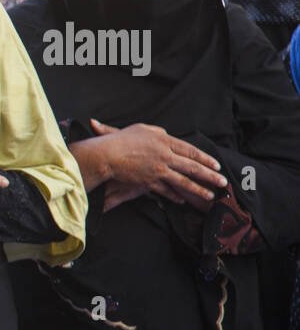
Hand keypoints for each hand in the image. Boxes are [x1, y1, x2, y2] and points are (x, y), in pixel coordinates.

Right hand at [89, 119, 223, 208]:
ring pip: (183, 181)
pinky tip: (182, 200)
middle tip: (223, 181)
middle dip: (210, 175)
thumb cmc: (121, 140)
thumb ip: (157, 133)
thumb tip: (165, 134)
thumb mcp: (142, 129)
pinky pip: (165, 190)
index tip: (216, 165)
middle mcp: (165, 156)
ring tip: (210, 195)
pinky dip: (174, 195)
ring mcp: (158, 170)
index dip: (205, 158)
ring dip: (198, 189)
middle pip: (192, 167)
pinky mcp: (149, 181)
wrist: (106, 155)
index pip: (190, 150)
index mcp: (165, 141)